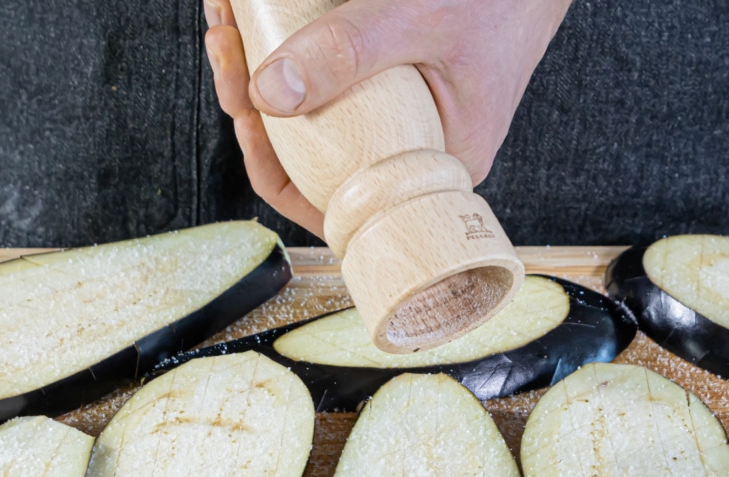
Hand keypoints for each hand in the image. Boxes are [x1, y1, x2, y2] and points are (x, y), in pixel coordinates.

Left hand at [203, 0, 571, 237]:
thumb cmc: (502, 1)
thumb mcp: (421, 19)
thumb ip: (348, 53)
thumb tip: (269, 94)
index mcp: (431, 172)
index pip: (332, 204)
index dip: (270, 162)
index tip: (241, 105)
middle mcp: (412, 160)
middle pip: (309, 159)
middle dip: (250, 101)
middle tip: (226, 39)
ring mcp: (401, 129)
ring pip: (312, 125)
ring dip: (260, 74)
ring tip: (232, 20)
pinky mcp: (393, 98)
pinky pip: (331, 96)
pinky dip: (291, 59)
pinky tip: (262, 21)